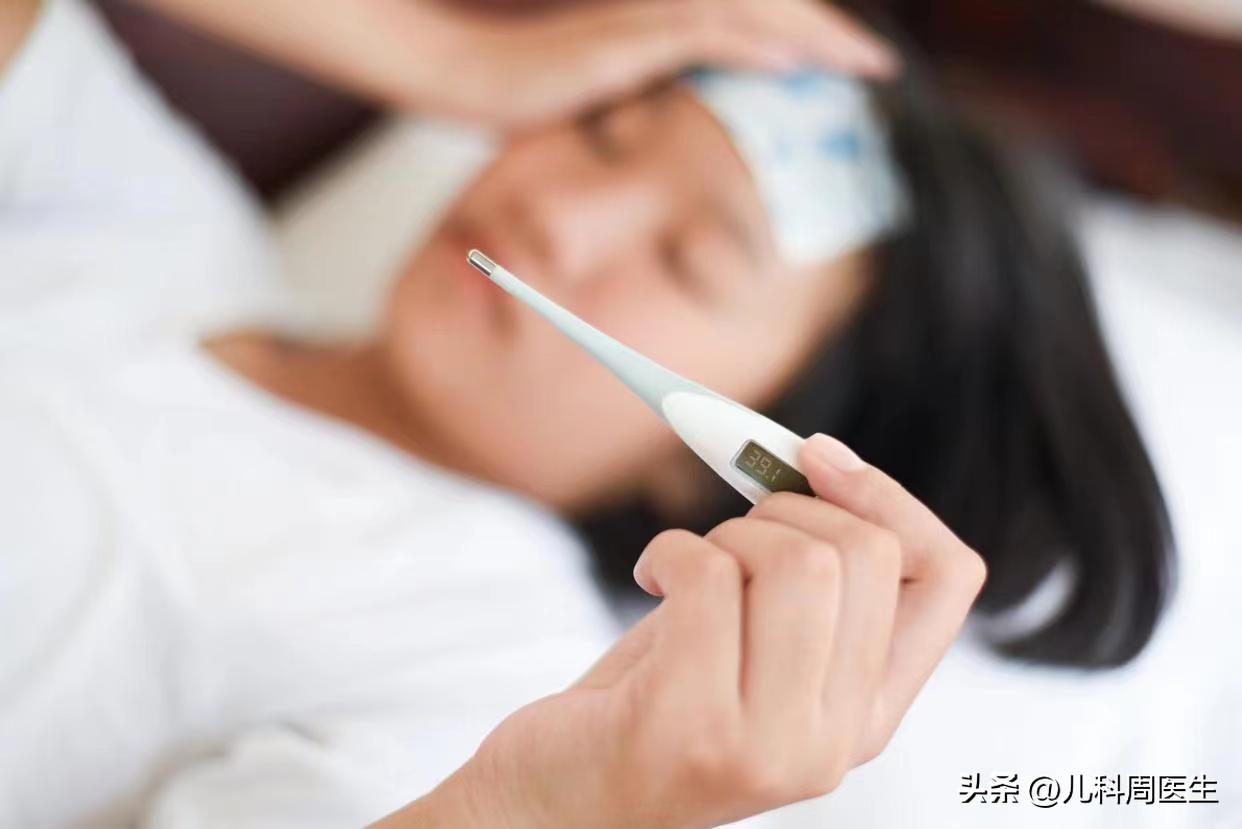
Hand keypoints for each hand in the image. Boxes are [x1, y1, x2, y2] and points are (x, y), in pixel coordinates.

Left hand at [382, 433, 984, 828]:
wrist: (556, 797)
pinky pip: (707, 575)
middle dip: (785, 510)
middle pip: (867, 555)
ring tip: (686, 571)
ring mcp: (771, 745)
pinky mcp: (693, 728)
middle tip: (728, 538)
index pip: (947, 579)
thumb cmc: (653, 699)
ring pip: (799, 562)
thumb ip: (810, 580)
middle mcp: (835, 741)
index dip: (890, 498)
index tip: (816, 459)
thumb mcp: (756, 644)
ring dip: (727, 534)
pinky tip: (650, 579)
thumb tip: (822, 462)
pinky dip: (668, 550)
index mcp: (866, 715)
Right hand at [409, 0, 899, 127]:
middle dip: (823, 34)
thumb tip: (658, 110)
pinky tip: (793, 59)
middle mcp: (657, 14)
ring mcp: (640, 21)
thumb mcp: (590, 93)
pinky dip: (752, 45)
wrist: (453, 71)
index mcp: (657, 25)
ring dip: (806, 35)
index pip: (743, 24)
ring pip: (743, 15)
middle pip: (759, 11)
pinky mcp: (621, 40)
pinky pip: (701, 34)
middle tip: (878, 63)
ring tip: (859, 60)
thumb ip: (634, 92)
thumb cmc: (513, 86)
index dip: (798, 40)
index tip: (842, 67)